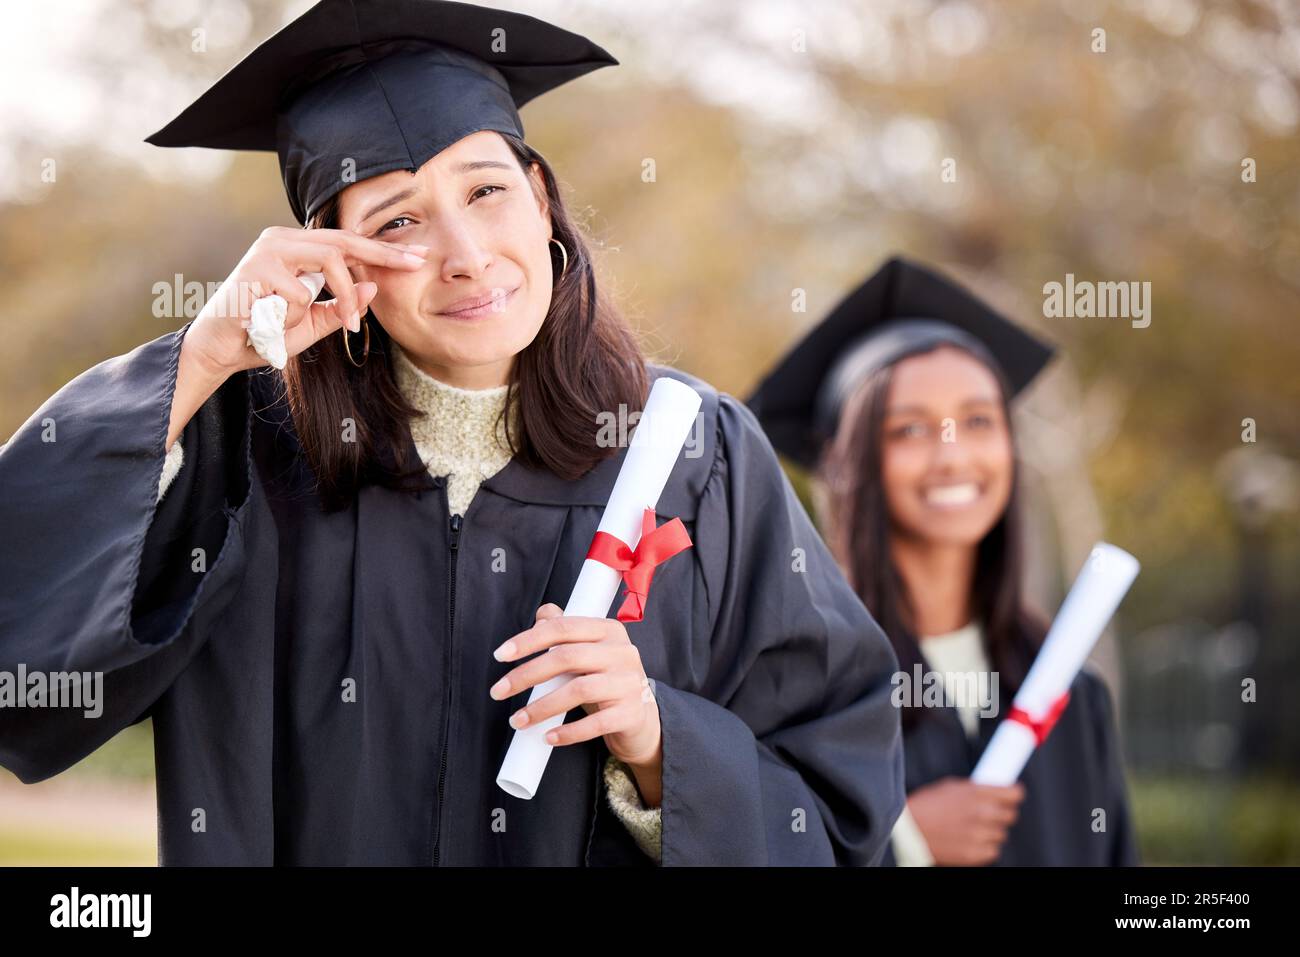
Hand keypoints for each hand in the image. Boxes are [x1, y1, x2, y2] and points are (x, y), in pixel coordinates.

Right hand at [183, 225, 430, 378]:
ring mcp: (268, 249)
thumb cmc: (264, 335)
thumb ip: (341, 306)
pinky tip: (274, 324)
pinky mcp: (256, 267)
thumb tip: (374, 286)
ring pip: (328, 260)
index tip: (418, 257)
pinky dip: (296, 316)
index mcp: (296, 248)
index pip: (347, 243)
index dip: (384, 250)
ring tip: (344, 325)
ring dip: (340, 296)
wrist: (220, 351)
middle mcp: (282, 240)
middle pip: (344, 239)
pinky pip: (300, 292)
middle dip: (383, 253)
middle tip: (414, 265)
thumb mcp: (312, 323)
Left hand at [491, 603, 662, 805]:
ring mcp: (629, 683)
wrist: (641, 718)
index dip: (528, 639)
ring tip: (517, 720)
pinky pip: (595, 723)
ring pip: (579, 690)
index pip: (563, 628)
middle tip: (499, 691)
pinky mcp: (631, 713)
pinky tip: (548, 737)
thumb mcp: (589, 652)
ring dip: (541, 707)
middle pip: (567, 657)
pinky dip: (568, 732)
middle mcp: (622, 652)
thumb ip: (566, 631)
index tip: (501, 655)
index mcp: (609, 630)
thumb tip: (543, 614)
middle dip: (526, 675)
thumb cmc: (606, 680)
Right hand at [907, 777, 1024, 865]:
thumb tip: (993, 793)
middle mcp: (981, 813)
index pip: (1014, 794)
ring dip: (991, 831)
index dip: (1014, 794)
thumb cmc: (926, 806)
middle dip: (1003, 812)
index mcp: (976, 793)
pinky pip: (993, 851)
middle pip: (1011, 815)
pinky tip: (970, 840)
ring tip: (973, 828)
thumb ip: (975, 790)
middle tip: (991, 812)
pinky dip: (985, 847)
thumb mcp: (950, 787)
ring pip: (1002, 834)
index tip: (1012, 795)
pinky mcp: (975, 854)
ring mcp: (979, 835)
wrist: (908, 831)